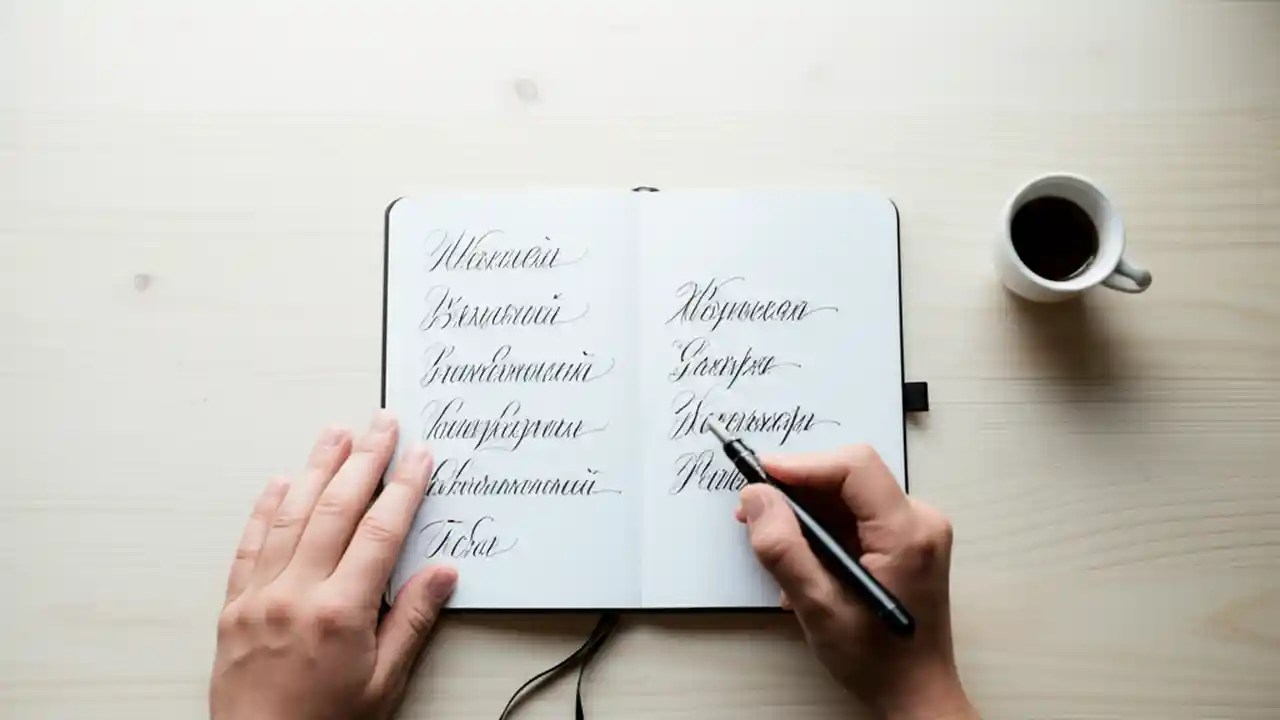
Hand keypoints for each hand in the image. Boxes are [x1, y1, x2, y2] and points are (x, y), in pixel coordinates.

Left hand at [211, 412, 456, 719]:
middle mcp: (296, 595)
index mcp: (340, 613)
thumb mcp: (384, 683)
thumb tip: (442, 573)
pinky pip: (250, 544)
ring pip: (290, 515)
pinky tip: (278, 482)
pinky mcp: (233, 607)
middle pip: (336, 509)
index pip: (380, 532)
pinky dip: (266, 508)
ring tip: (336, 434)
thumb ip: (411, 621)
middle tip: (382, 424)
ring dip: (316, 468)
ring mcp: (260, 597)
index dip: (404, 488)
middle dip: (364, 460)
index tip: (418, 457)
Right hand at [736, 445, 975, 719]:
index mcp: (907, 534)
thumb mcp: (819, 609)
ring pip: (847, 495)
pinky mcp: (904, 540)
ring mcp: (914, 530)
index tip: (761, 474)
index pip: (854, 468)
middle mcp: (919, 522)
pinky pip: (855, 515)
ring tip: (773, 546)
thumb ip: (784, 551)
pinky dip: (822, 529)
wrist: (916, 693)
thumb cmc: (879, 661)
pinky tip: (801, 561)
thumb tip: (756, 498)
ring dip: (805, 513)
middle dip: (797, 489)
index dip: (803, 464)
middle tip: (754, 511)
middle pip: (849, 477)